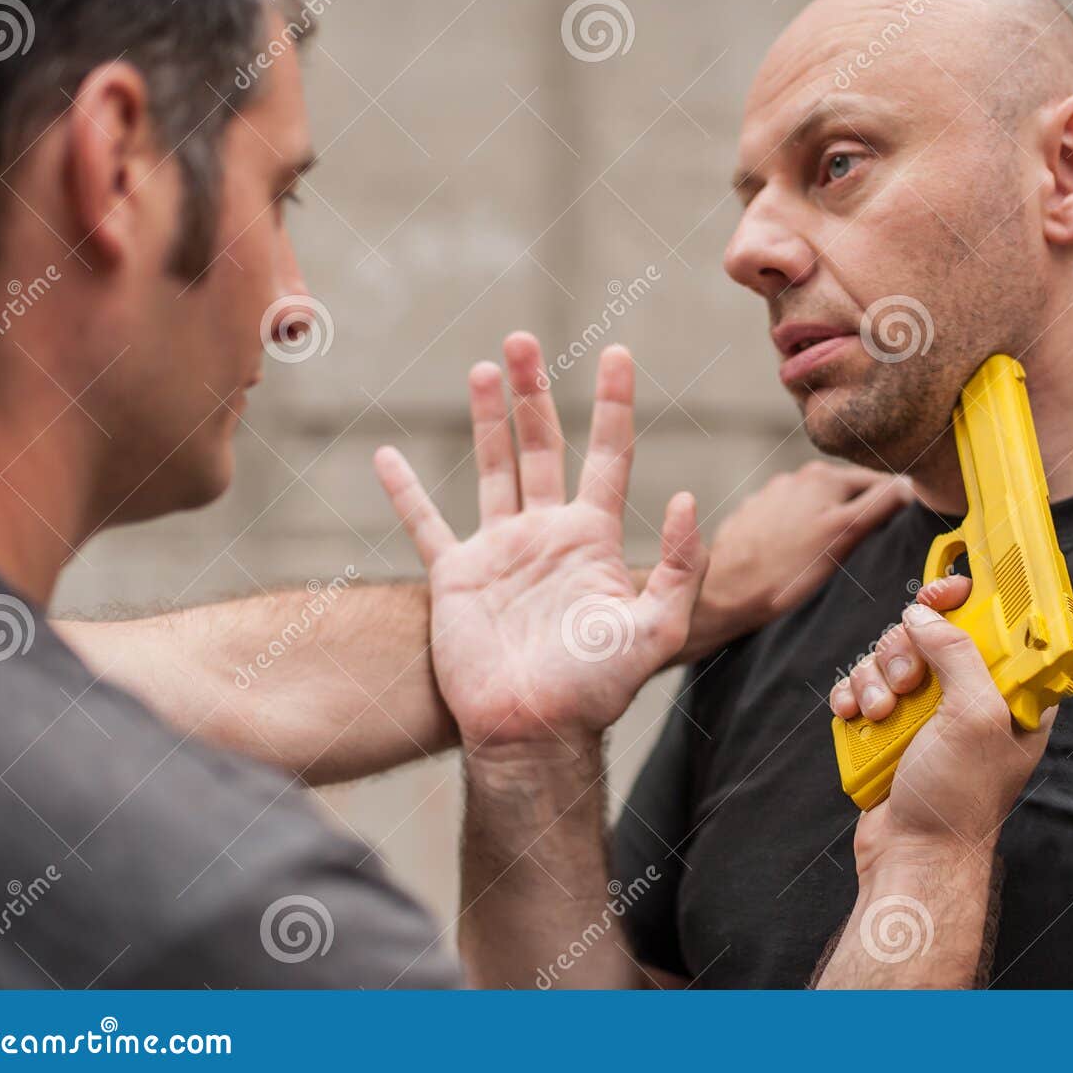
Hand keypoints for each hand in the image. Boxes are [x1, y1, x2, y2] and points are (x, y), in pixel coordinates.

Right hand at [374, 333, 706, 751]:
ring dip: (487, 420)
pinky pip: (426, 524)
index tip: (618, 352)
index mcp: (594, 538)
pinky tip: (387, 456)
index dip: (614, 403)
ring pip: (491, 469)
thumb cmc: (597, 688)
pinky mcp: (456, 578)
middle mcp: (547, 534)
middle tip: (525, 340)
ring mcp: (500, 552)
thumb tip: (684, 498)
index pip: (608, 454)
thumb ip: (679, 566)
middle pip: (543, 446)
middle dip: (535, 393)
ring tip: (484, 367)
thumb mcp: (658, 628)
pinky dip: (405, 492)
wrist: (534, 732)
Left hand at [678, 462, 912, 661]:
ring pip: (820, 504)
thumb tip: (909, 487)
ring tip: (827, 555)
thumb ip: (878, 505)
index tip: (898, 528)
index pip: (879, 483)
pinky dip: (800, 529)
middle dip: (859, 513)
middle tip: (862, 547)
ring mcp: (775, 493)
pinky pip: (792, 516)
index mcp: (825, 478)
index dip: (894, 505)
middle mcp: (799, 478)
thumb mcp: (843, 537)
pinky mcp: (756, 511)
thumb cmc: (785, 573)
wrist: (723, 592)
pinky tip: (796, 554)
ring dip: (829, 520)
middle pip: (848, 491)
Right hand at [829, 577, 1054, 872]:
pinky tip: (856, 716)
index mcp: (1011, 694)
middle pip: (931, 632)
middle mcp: (971, 698)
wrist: (913, 857)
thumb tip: (924, 614)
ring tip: (881, 714)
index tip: (943, 592)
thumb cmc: (959, 800)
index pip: (999, 623)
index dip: (971, 599)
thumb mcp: (975, 717)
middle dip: (908, 649)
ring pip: (891, 657)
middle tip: (907, 682)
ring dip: (875, 677)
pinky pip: (863, 686)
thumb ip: (957, 653)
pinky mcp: (891, 728)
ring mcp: (928, 713)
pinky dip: (854, 695)